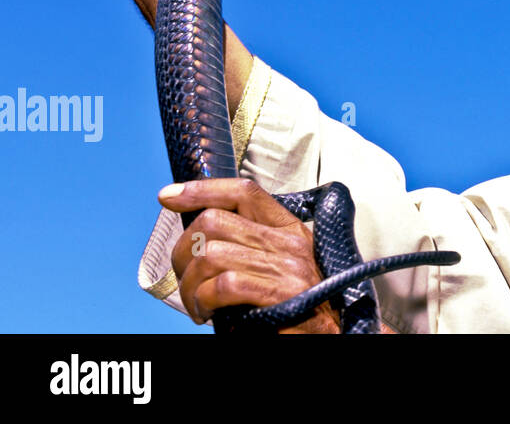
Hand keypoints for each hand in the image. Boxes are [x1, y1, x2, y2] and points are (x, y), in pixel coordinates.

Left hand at [162, 178, 341, 333]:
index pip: (243, 192)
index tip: (169, 197)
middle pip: (215, 221)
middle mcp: (290, 242)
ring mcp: (288, 266)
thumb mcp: (272, 268)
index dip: (203, 190)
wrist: (321, 338)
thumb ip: (246, 246)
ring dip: (190, 285)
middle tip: (185, 280)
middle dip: (183, 253)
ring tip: (197, 305)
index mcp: (288, 229)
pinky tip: (208, 314)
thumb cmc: (290, 308)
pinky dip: (204, 300)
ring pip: (211, 254)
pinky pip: (224, 285)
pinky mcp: (283, 294)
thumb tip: (195, 236)